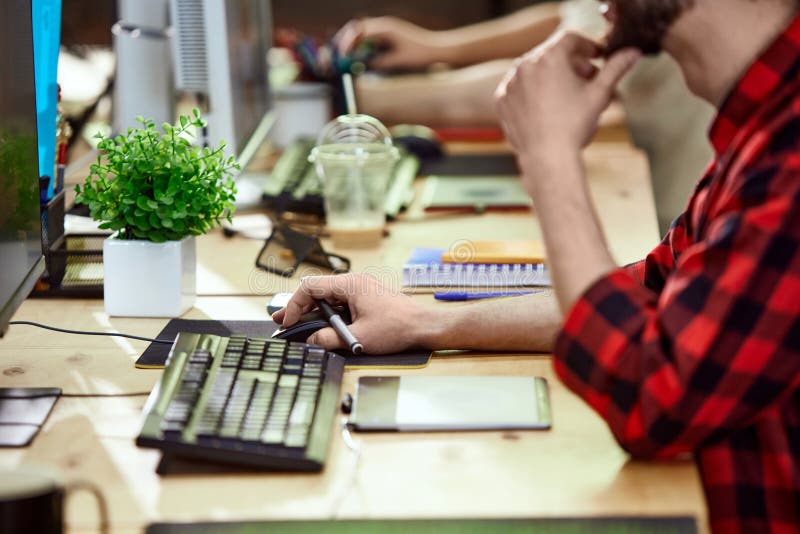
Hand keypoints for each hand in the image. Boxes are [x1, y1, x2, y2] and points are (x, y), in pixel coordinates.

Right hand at [271, 274, 429, 353]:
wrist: (424, 327)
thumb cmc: (397, 328)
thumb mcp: (359, 337)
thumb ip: (330, 339)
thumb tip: (311, 340)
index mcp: (350, 284)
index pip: (311, 287)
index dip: (294, 304)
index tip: (288, 321)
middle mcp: (354, 283)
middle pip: (317, 291)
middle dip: (299, 308)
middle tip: (282, 322)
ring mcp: (360, 291)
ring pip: (328, 298)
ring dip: (313, 312)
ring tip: (296, 325)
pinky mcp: (366, 300)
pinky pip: (340, 304)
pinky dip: (328, 315)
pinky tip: (320, 327)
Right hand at [335, 16, 441, 70]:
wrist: (437, 49)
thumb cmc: (421, 54)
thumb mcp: (399, 61)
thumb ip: (379, 62)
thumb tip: (361, 66)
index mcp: (385, 28)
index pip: (358, 32)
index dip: (346, 44)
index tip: (341, 56)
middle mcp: (383, 26)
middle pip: (355, 30)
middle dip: (343, 42)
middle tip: (335, 56)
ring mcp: (385, 30)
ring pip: (361, 35)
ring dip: (351, 46)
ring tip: (342, 60)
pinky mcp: (388, 37)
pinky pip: (369, 41)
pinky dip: (360, 49)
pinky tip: (357, 61)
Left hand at [495, 32, 639, 166]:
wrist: (547, 158)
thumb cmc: (575, 126)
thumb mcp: (600, 94)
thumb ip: (616, 68)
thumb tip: (633, 52)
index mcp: (549, 57)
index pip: (570, 39)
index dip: (587, 46)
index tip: (597, 57)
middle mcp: (525, 65)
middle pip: (551, 54)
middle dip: (571, 63)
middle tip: (587, 79)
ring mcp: (511, 83)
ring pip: (534, 71)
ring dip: (552, 76)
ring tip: (568, 95)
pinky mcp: (502, 100)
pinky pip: (520, 88)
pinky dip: (533, 92)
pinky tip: (547, 106)